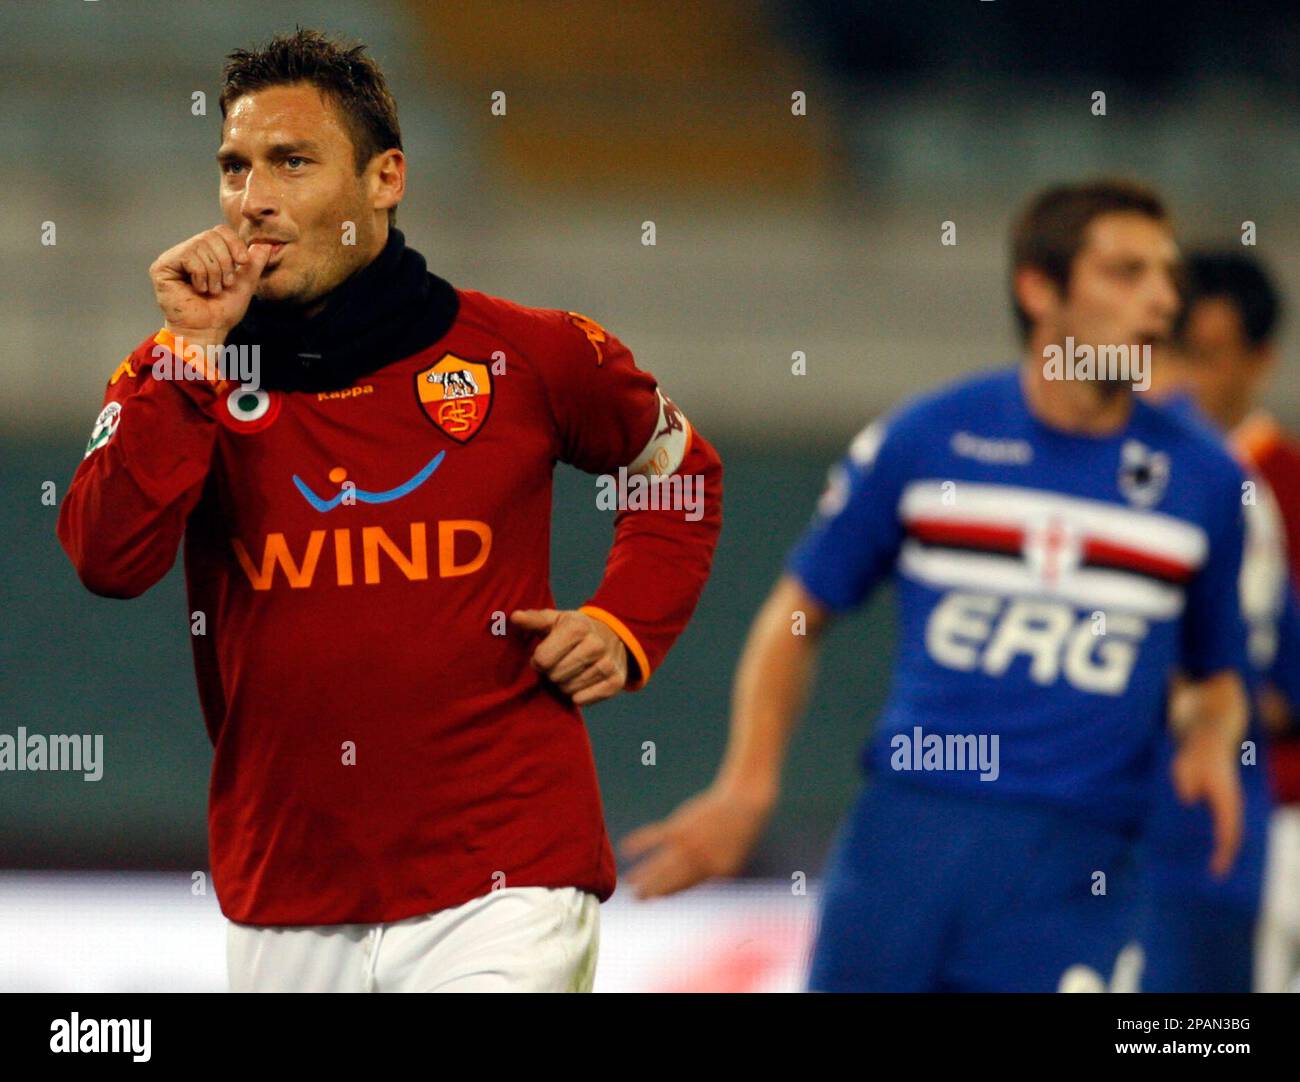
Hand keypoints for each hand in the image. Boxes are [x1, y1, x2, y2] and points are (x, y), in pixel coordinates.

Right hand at [150, 225, 270, 347]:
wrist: (208, 330)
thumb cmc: (223, 310)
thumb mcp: (245, 282)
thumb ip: (254, 262)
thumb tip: (266, 243)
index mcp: (205, 253)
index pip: (220, 231)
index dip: (234, 244)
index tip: (243, 263)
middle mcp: (186, 251)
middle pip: (211, 236)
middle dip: (225, 263)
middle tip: (224, 284)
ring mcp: (172, 258)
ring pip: (201, 246)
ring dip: (214, 273)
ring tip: (211, 290)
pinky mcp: (161, 267)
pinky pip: (189, 257)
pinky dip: (201, 275)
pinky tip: (199, 289)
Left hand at [510, 608, 628, 705]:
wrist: (612, 635)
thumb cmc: (573, 629)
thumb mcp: (554, 620)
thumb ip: (533, 620)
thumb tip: (514, 617)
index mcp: (577, 627)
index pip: (542, 659)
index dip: (538, 660)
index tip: (544, 654)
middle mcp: (596, 645)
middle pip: (555, 676)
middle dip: (551, 673)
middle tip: (558, 664)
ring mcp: (608, 664)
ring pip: (568, 690)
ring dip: (563, 684)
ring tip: (570, 672)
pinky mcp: (616, 682)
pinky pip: (583, 700)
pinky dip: (577, 696)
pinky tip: (580, 683)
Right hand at [620, 782, 774, 898]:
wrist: (745, 801)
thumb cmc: (739, 830)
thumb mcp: (733, 857)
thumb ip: (714, 872)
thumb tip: (696, 885)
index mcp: (718, 874)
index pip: (688, 887)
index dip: (670, 893)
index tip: (656, 899)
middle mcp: (703, 862)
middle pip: (672, 881)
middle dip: (654, 891)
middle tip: (637, 900)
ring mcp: (691, 844)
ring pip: (661, 865)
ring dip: (643, 875)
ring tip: (628, 884)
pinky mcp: (681, 826)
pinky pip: (655, 837)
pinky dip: (639, 842)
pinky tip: (625, 848)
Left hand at [1171, 723, 1243, 878]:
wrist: (1209, 737)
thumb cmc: (1195, 753)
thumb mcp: (1185, 766)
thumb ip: (1186, 782)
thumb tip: (1186, 799)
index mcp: (1226, 799)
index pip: (1229, 832)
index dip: (1224, 853)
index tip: (1217, 870)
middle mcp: (1231, 804)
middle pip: (1232, 837)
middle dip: (1225, 857)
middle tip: (1214, 877)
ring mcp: (1227, 803)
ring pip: (1228, 832)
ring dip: (1221, 850)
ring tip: (1208, 869)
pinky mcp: (1220, 801)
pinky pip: (1220, 823)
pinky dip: (1216, 838)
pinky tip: (1201, 847)